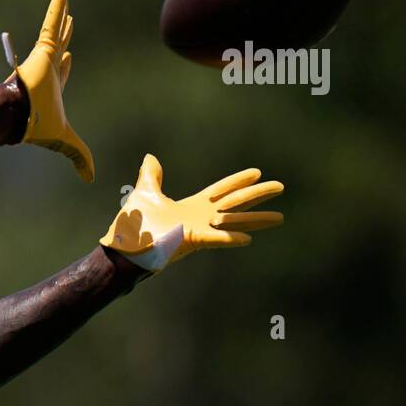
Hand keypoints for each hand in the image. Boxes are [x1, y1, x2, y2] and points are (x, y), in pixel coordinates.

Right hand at [9, 0, 93, 182]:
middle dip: (64, 34)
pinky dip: (57, 5)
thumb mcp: (67, 142)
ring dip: (61, 12)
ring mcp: (44, 57)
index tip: (70, 55)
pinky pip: (51, 21)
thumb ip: (80, 157)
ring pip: (56, 29)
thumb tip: (92, 179)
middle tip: (69, 20)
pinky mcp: (42, 48)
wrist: (18, 117)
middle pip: (58, 46)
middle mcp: (47, 70)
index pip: (61, 72)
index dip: (66, 65)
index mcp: (51, 89)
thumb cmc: (37, 128)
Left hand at [100, 154, 283, 271]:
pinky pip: (214, 239)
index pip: (221, 191)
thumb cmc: (135, 226)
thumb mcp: (145, 193)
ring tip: (279, 217)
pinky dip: (229, 238)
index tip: (257, 172)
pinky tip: (248, 238)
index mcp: (193, 206)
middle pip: (235, 203)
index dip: (238, 181)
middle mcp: (200, 218)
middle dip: (257, 194)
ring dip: (256, 219)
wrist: (124, 249)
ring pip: (233, 222)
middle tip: (280, 186)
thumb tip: (150, 157)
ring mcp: (199, 230)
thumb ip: (151, 176)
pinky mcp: (191, 241)